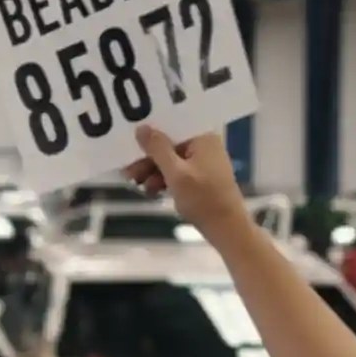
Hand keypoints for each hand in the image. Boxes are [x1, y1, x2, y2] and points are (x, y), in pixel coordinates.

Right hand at [123, 125, 250, 243]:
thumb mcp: (176, 173)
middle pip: (169, 145)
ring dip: (152, 172)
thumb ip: (157, 149)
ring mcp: (204, 163)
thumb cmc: (203, 199)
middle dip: (148, 159)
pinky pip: (177, 172)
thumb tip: (141, 127)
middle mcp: (205, 146)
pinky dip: (164, 180)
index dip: (150, 135)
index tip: (130, 145)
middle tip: (128, 172)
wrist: (227, 229)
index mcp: (203, 138)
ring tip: (137, 185)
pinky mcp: (202, 178)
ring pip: (171, 161)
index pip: (172, 127)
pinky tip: (152, 191)